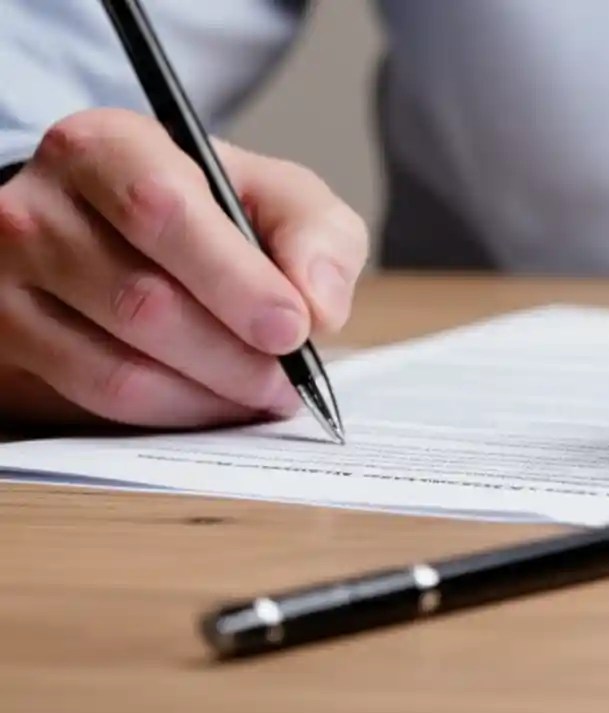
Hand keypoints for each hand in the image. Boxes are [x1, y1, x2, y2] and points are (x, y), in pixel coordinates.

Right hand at [0, 109, 367, 429]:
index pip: (160, 210)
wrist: (110, 230)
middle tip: (289, 377)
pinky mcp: (6, 346)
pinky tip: (217, 402)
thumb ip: (313, 234)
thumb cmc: (206, 211)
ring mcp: (7, 282)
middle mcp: (38, 209)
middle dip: (235, 354)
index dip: (235, 280)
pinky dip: (175, 412)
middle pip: (142, 302)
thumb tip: (319, 306)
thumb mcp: (272, 194)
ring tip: (264, 393)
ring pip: (118, 366)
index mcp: (105, 148)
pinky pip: (97, 402)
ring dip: (211, 393)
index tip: (293, 328)